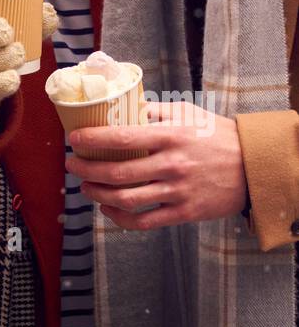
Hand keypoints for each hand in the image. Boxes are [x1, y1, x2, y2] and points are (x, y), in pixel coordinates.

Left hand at [66, 102, 246, 228]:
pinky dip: (120, 218)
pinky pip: (145, 221)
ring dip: (99, 194)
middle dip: (87, 169)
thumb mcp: (187, 113)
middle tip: (72, 164)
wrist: (253, 166)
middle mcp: (172, 164)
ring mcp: (178, 191)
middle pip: (118, 172)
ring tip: (85, 186)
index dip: (93, 139)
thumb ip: (154, 111)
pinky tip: (108, 209)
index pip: (123, 138)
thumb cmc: (217, 136)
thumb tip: (122, 105)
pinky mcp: (184, 212)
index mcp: (171, 136)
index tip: (74, 139)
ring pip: (127, 199)